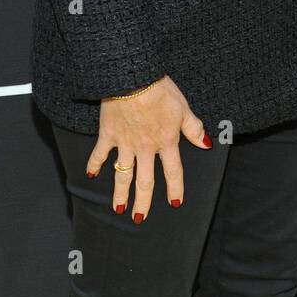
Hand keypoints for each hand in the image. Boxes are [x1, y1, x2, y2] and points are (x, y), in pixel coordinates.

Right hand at [87, 75, 210, 220]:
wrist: (133, 77)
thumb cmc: (161, 90)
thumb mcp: (184, 108)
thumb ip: (194, 128)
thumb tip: (207, 144)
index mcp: (166, 141)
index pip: (173, 171)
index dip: (175, 188)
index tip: (175, 203)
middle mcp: (145, 147)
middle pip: (145, 180)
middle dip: (143, 201)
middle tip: (139, 218)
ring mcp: (125, 142)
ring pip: (123, 173)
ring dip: (120, 192)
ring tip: (118, 209)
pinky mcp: (108, 133)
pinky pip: (100, 153)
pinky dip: (94, 163)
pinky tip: (90, 175)